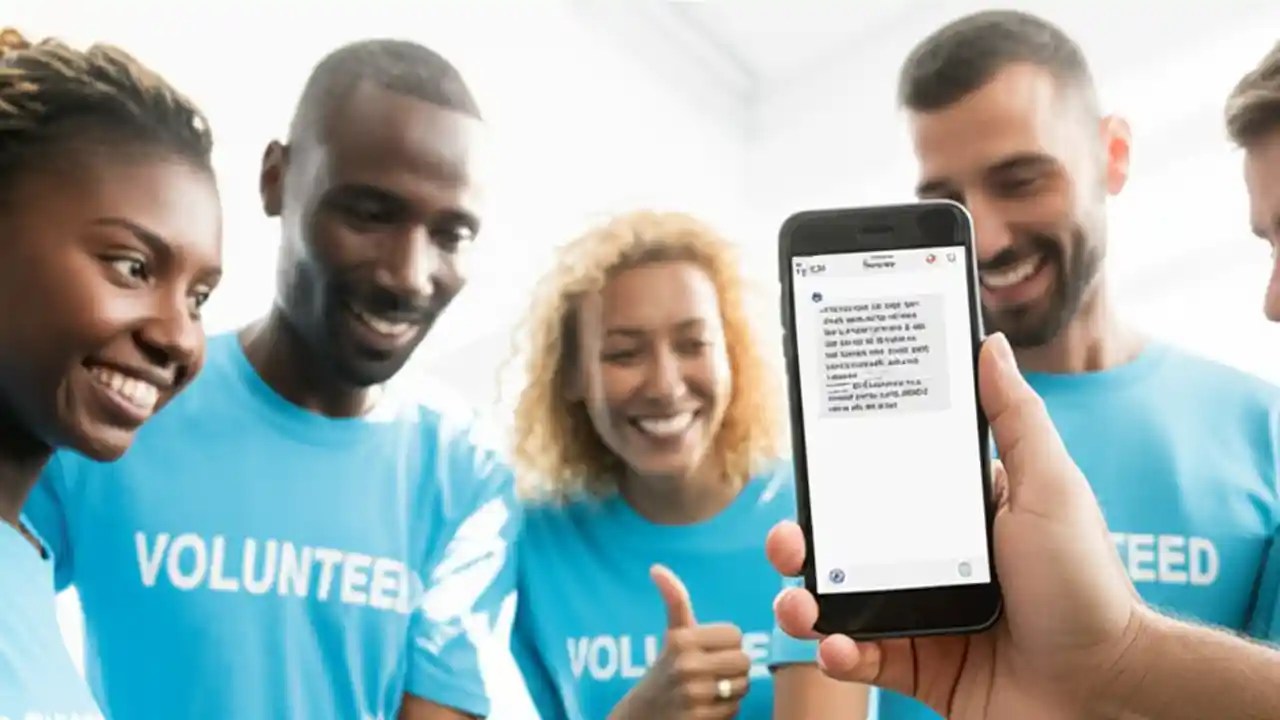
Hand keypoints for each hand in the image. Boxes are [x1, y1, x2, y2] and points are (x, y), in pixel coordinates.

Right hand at [610, 565, 750, 718]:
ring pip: (742, 687)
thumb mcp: (671, 635)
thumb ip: (674, 601)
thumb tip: (657, 568)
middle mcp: (685, 666)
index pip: (735, 635)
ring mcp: (692, 695)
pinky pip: (734, 710)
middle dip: (733, 668)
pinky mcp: (698, 719)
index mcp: (681, 640)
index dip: (727, 644)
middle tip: (714, 673)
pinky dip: (725, 711)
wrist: (642, 716)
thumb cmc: (665, 670)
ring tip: (710, 691)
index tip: (710, 651)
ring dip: (731, 691)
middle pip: (743, 661)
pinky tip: (707, 708)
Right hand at [769, 333, 1150, 718]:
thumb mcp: (1051, 488)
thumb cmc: (1087, 584)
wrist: (1106, 687)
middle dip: (799, 541)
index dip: (836, 474)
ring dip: (801, 602)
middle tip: (789, 541)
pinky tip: (839, 646)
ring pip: (836, 602)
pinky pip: (858, 657)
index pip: (879, 485)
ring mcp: (917, 614)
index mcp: (951, 515)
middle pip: (841, 544)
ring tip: (799, 603)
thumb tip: (988, 344)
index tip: (807, 456)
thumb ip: (1016, 418)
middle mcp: (926, 561)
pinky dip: (839, 654)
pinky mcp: (915, 665)